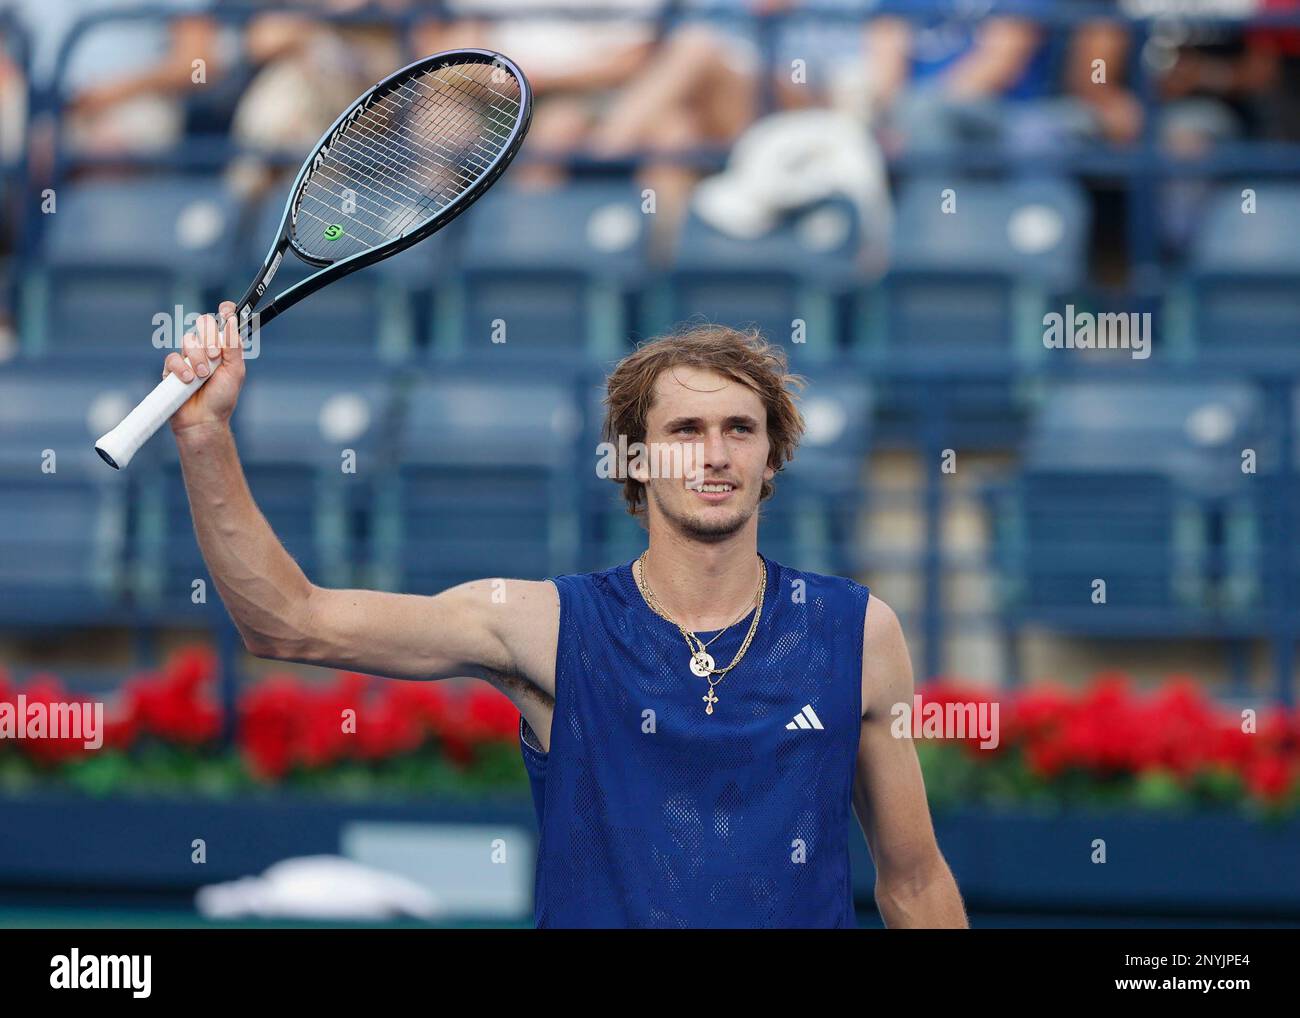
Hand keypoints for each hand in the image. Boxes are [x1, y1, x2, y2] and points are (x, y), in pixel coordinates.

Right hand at [164, 300, 246, 433]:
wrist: (204, 420)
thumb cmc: (222, 398)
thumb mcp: (235, 372)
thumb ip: (233, 347)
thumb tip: (231, 321)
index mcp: (224, 347)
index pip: (223, 321)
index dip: (226, 312)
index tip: (226, 310)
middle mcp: (206, 348)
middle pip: (203, 323)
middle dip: (209, 337)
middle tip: (214, 356)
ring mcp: (188, 357)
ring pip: (188, 339)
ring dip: (197, 357)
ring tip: (203, 375)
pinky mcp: (173, 368)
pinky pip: (172, 357)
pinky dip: (181, 368)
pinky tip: (188, 380)